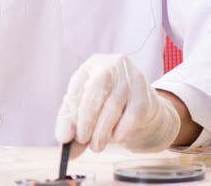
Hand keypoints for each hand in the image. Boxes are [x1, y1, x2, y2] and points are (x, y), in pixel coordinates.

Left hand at [55, 54, 180, 157]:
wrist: (142, 110)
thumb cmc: (107, 106)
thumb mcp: (85, 108)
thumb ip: (72, 122)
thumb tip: (64, 139)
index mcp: (94, 64)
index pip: (78, 86)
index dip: (70, 112)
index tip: (64, 136)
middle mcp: (114, 65)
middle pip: (97, 91)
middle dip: (87, 121)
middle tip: (81, 141)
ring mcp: (133, 79)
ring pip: (113, 106)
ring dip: (102, 131)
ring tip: (97, 145)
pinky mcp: (146, 96)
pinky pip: (132, 116)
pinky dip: (120, 131)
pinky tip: (115, 137)